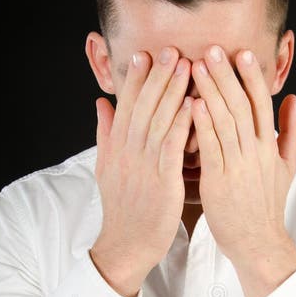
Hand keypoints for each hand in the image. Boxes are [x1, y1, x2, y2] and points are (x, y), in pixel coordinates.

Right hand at [92, 46, 192, 289]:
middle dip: (157, 77)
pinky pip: (172, 148)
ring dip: (172, 92)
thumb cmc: (123, 210)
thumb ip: (106, 134)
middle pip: (142, 107)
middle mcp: (127, 154)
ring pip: (158, 122)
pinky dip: (182, 125)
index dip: (136, 80)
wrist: (125, 246)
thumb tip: (101, 103)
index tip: (145, 54)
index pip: (126, 107)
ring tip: (186, 67)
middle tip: (170, 49)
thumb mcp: (107, 169)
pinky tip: (194, 105)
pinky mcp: (162, 183)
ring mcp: (144, 168)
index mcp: (116, 149)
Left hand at [190, 44, 295, 267]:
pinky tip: (193, 105)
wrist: (258, 243)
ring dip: (210, 91)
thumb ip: (291, 132)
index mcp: (269, 147)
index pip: (261, 104)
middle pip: (241, 105)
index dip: (251, 77)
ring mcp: (239, 166)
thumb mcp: (287, 167)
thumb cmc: (266, 206)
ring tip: (195, 67)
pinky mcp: (220, 182)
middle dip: (226, 76)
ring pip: (225, 121)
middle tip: (212, 49)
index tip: (241, 53)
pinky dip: (203, 125)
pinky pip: (212, 148)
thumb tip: (294, 100)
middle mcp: (256, 152)